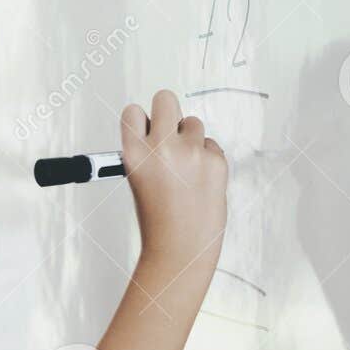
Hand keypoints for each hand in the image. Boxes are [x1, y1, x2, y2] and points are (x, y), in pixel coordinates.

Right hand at [120, 89, 227, 276]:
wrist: (181, 250)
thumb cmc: (159, 221)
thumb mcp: (139, 180)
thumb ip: (148, 150)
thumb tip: (164, 126)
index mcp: (134, 154)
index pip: (134, 112)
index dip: (143, 119)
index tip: (148, 127)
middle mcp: (161, 148)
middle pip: (167, 99)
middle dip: (169, 111)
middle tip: (172, 132)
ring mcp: (191, 154)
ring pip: (194, 123)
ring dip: (191, 139)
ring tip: (186, 170)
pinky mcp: (215, 161)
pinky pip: (212, 145)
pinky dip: (208, 158)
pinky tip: (200, 182)